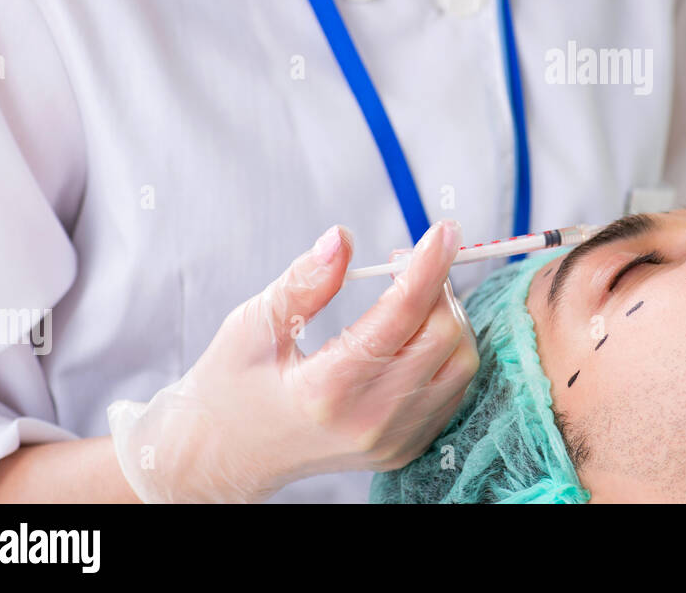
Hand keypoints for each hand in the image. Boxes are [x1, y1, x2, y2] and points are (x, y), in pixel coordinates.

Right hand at [107, 219, 477, 501]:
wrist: (225, 454)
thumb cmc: (233, 384)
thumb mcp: (252, 325)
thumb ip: (302, 282)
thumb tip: (341, 239)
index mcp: (325, 389)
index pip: (400, 316)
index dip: (428, 265)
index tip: (443, 230)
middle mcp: (368, 421)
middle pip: (443, 338)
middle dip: (438, 287)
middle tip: (406, 262)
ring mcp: (391, 441)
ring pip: (460, 364)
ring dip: (447, 317)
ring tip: (410, 295)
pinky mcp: (405, 448)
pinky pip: (453, 389)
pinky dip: (445, 351)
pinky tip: (412, 332)